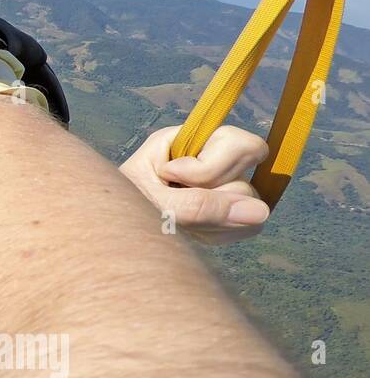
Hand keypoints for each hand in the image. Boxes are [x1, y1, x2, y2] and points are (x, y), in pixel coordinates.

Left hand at [120, 125, 270, 244]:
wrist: (114, 238)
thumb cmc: (122, 212)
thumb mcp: (154, 204)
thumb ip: (200, 206)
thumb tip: (262, 212)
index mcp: (186, 140)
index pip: (238, 142)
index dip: (213, 166)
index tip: (171, 177)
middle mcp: (209, 157)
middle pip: (248, 172)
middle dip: (212, 195)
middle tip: (173, 205)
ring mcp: (221, 184)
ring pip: (252, 203)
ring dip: (215, 220)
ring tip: (179, 222)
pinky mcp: (227, 210)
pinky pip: (249, 225)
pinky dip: (221, 233)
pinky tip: (193, 233)